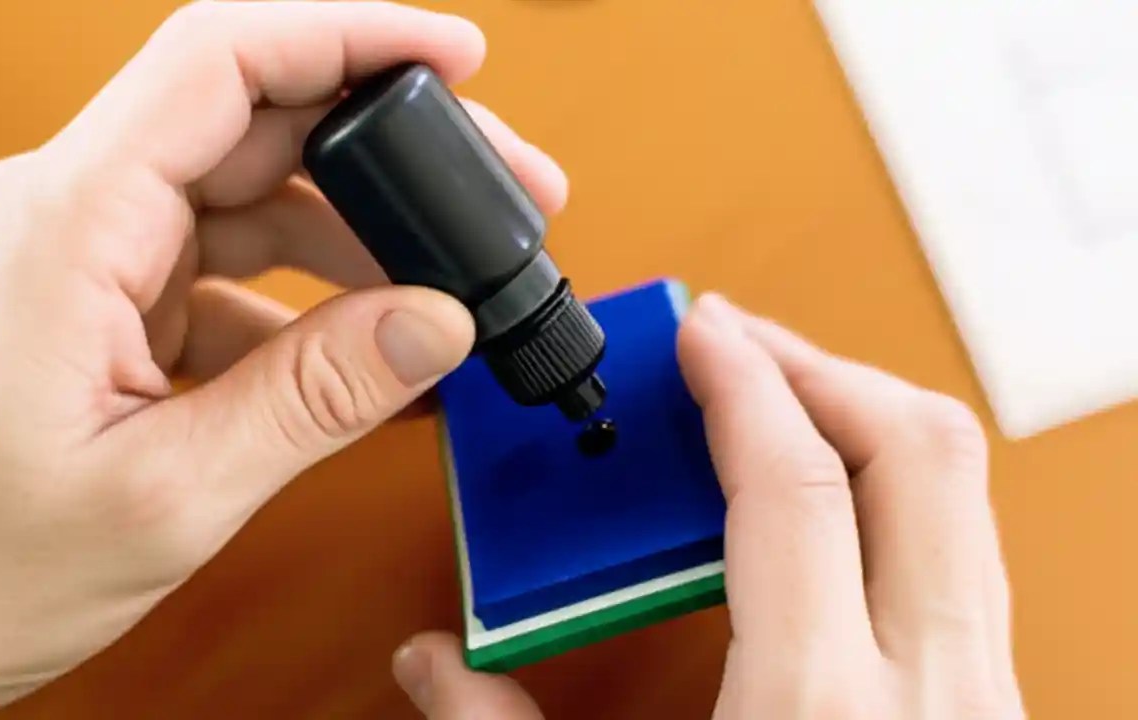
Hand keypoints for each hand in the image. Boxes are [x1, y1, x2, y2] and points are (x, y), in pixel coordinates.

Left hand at [0, 3, 568, 717]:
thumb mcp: (167, 492)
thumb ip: (315, 398)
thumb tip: (433, 324)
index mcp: (66, 225)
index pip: (223, 60)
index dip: (349, 35)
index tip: (452, 56)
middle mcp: (65, 216)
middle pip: (256, 126)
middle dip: (388, 156)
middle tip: (493, 197)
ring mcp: (76, 259)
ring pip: (246, 202)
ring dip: (349, 244)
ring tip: (436, 300)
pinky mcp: (90, 306)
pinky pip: (216, 273)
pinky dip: (294, 309)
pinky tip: (354, 361)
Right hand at [392, 296, 1024, 718]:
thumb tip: (430, 665)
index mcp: (817, 709)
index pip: (795, 480)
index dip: (742, 380)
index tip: (698, 330)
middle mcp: (933, 692)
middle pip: (920, 450)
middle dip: (823, 367)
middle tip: (736, 352)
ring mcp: (980, 704)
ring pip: (957, 501)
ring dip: (863, 429)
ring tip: (771, 414)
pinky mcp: (988, 719)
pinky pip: (959, 564)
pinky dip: (891, 503)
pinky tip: (817, 525)